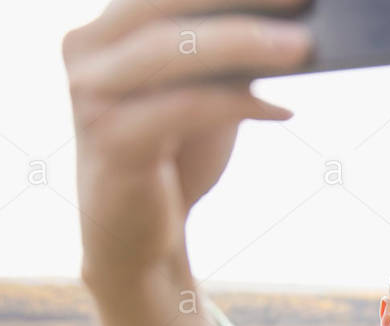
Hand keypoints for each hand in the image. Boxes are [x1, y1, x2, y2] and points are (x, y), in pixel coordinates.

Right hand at [63, 0, 311, 290]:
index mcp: (106, 28)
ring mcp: (91, 94)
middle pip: (165, 2)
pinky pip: (181, 108)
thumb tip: (285, 16)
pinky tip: (282, 109)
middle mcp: (87, 50)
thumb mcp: (202, 91)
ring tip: (302, 46)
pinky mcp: (110, 142)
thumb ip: (225, 51)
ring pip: (171, 50)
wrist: (139, 239)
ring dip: (243, 43)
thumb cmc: (175, 158)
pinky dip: (237, 104)